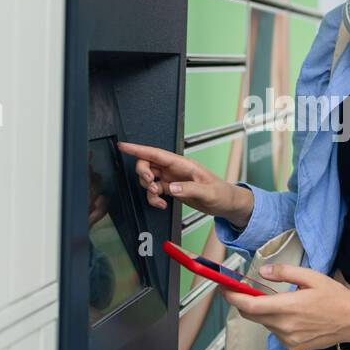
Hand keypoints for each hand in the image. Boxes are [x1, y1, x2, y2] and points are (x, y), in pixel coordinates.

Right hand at [117, 140, 250, 223]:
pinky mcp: (172, 189)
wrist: (225, 203)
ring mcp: (172, 179)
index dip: (138, 149)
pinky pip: (154, 191)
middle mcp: (175, 169)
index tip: (123, 146)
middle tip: (151, 186)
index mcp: (183, 164)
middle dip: (143, 174)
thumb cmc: (221, 193)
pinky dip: (154, 199)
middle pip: (148, 164)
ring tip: (159, 198)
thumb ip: (189, 189)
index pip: (156, 154)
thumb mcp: (208, 192)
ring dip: (148, 189)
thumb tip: (170, 188)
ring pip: (149, 179)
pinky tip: (162, 204)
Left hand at [220, 264, 349, 349]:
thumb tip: (263, 272)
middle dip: (243, 302)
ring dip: (263, 312)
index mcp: (288, 307)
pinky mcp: (293, 347)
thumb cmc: (335, 298)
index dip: (232, 297)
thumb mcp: (311, 277)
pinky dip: (275, 322)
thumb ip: (284, 273)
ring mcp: (288, 340)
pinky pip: (276, 332)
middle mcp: (285, 327)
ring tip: (277, 300)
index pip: (250, 305)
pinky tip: (291, 315)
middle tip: (241, 289)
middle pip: (252, 315)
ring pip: (264, 324)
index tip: (223, 288)